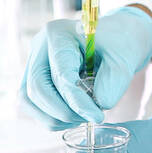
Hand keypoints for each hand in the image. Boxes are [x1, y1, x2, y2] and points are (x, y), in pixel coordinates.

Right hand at [21, 6, 151, 128]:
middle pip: (36, 88)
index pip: (61, 74)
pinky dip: (52, 118)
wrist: (114, 39)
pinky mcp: (34, 79)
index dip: (77, 101)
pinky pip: (33, 105)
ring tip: (82, 117)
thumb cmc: (118, 44)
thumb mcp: (122, 60)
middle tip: (89, 118)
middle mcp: (40, 47)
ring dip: (55, 117)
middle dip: (63, 112)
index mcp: (59, 34)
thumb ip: (112, 83)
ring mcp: (33, 63)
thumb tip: (98, 105)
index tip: (97, 116)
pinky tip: (73, 115)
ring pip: (29, 100)